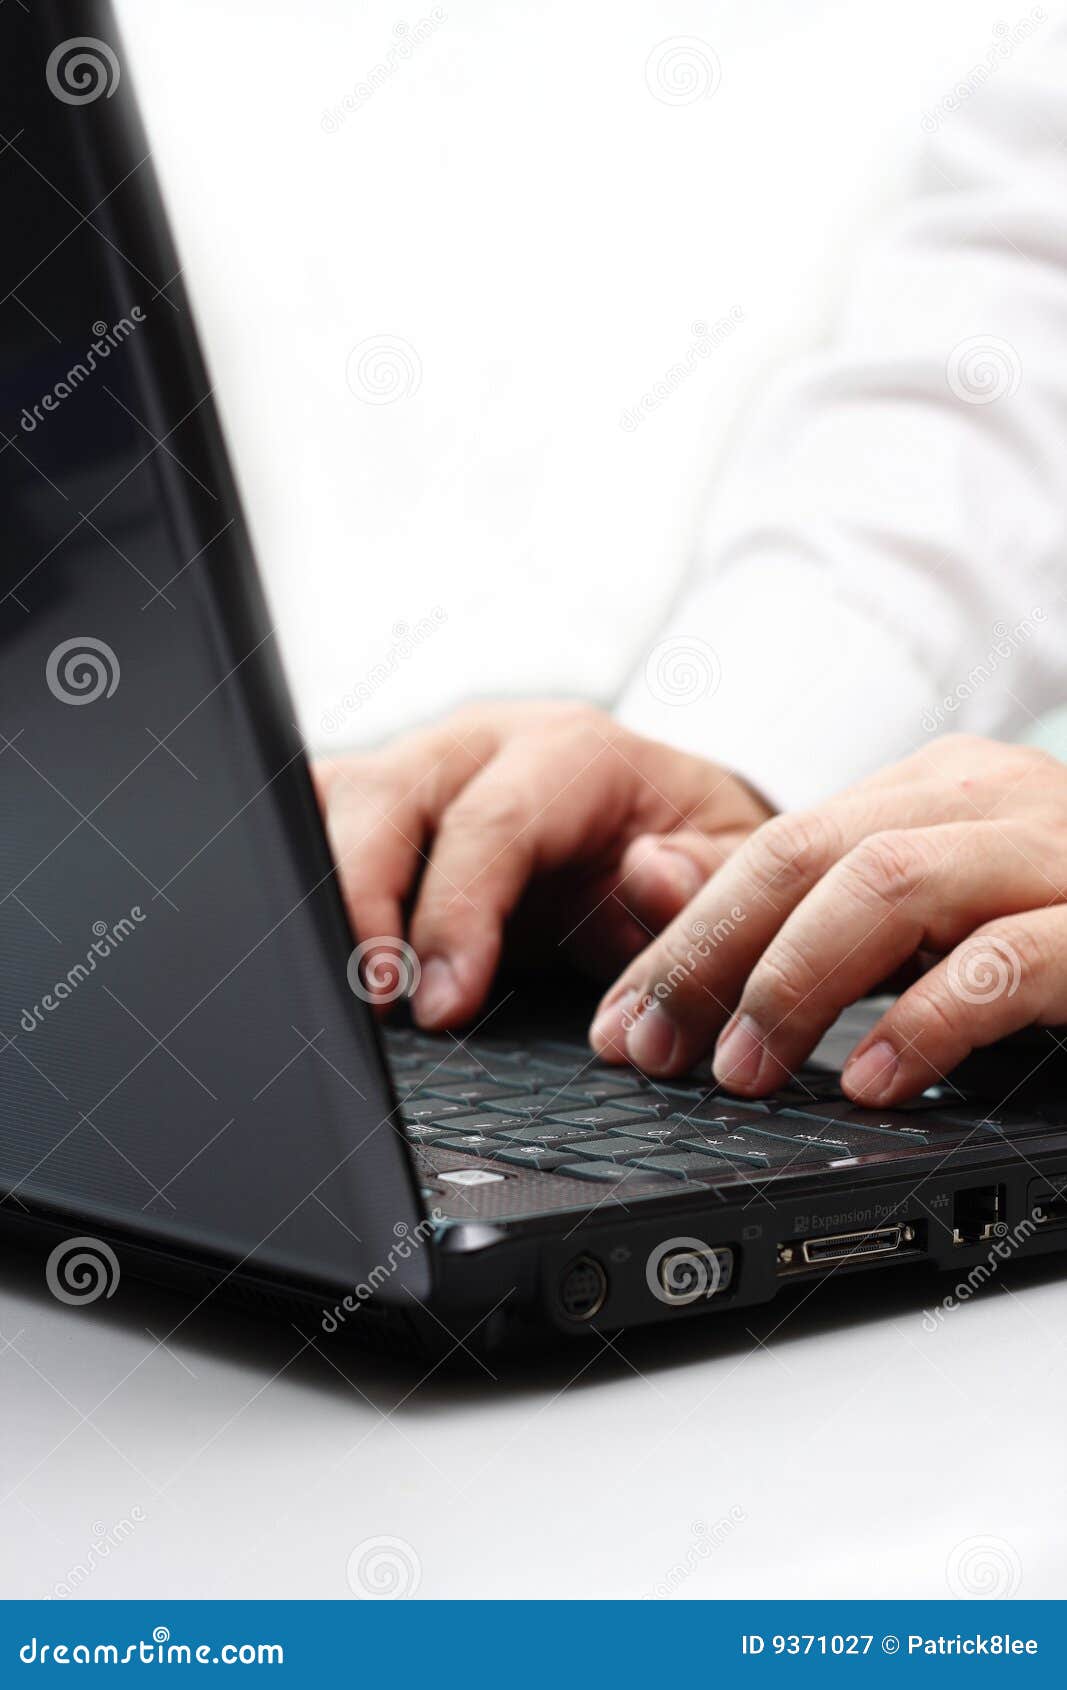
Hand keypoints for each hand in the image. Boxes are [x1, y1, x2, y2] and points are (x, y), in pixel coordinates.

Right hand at [314, 702, 772, 1027]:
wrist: (659, 819)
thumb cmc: (688, 848)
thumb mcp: (733, 864)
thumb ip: (708, 878)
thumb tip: (651, 875)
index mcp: (571, 752)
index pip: (493, 821)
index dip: (457, 915)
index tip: (443, 1004)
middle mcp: (481, 744)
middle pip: (388, 797)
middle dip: (366, 901)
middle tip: (374, 1000)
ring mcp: (420, 766)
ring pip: (334, 801)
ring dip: (324, 891)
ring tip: (338, 982)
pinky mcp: (379, 800)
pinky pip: (313, 815)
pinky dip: (300, 872)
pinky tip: (307, 940)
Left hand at [589, 734, 1066, 1103]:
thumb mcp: (926, 913)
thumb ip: (802, 899)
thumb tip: (649, 875)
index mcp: (941, 792)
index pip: (776, 846)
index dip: (684, 937)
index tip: (619, 1025)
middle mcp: (995, 801)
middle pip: (811, 854)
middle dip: (710, 955)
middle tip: (648, 1050)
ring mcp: (1063, 857)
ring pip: (892, 882)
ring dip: (795, 981)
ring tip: (737, 1069)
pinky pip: (1012, 960)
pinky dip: (928, 1019)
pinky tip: (873, 1079)